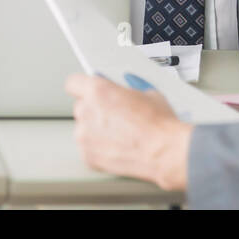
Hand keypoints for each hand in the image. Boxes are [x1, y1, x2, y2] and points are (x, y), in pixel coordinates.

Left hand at [65, 73, 193, 190]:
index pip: (73, 82)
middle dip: (94, 110)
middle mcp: (86, 111)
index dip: (82, 86)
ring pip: (83, 128)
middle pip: (80, 106)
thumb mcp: (146, 93)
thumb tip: (124, 88)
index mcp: (98, 90)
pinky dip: (98, 148)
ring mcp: (84, 136)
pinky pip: (87, 148)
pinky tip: (116, 146)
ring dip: (95, 130)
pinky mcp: (88, 156)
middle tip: (113, 115)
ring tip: (119, 134)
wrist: (164, 151)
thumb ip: (127, 88)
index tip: (88, 90)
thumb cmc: (158, 124)